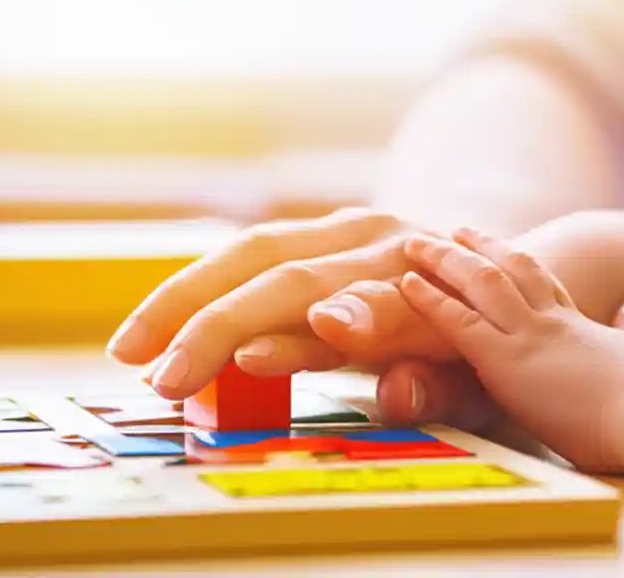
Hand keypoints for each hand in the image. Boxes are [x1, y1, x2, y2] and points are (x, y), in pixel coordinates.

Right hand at [108, 208, 458, 399]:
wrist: (492, 269)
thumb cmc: (482, 340)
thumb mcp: (482, 376)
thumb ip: (442, 385)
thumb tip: (396, 394)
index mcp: (433, 291)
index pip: (374, 307)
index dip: (314, 329)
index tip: (259, 356)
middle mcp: (385, 246)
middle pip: (290, 276)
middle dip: (217, 326)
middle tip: (162, 380)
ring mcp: (349, 228)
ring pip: (255, 250)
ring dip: (186, 297)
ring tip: (131, 348)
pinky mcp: (321, 228)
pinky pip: (250, 252)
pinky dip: (199, 285)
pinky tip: (157, 322)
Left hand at [399, 228, 623, 472]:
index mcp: (583, 326)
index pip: (544, 286)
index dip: (517, 264)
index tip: (498, 248)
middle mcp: (553, 322)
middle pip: (510, 270)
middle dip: (478, 248)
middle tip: (453, 231)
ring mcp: (529, 337)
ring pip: (480, 284)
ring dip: (445, 260)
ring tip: (415, 245)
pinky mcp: (508, 363)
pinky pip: (459, 323)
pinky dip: (430, 302)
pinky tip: (407, 285)